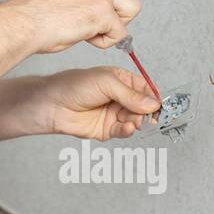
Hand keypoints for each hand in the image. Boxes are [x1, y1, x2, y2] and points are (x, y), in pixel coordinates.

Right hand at [4, 0, 140, 53]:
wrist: (23, 24)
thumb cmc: (32, 15)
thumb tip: (90, 8)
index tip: (99, 5)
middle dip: (120, 8)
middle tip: (99, 21)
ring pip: (133, 7)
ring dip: (118, 23)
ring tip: (96, 31)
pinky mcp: (102, 13)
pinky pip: (121, 33)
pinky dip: (106, 42)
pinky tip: (88, 39)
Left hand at [44, 66, 161, 140]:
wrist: (53, 104)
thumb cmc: (74, 86)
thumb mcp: (107, 83)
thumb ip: (131, 95)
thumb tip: (152, 103)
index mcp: (122, 80)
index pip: (145, 89)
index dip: (154, 97)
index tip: (160, 104)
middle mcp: (120, 97)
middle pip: (143, 107)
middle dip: (147, 112)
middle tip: (149, 116)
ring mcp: (114, 114)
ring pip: (135, 120)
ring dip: (137, 122)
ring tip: (134, 121)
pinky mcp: (107, 129)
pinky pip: (123, 132)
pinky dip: (127, 131)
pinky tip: (128, 128)